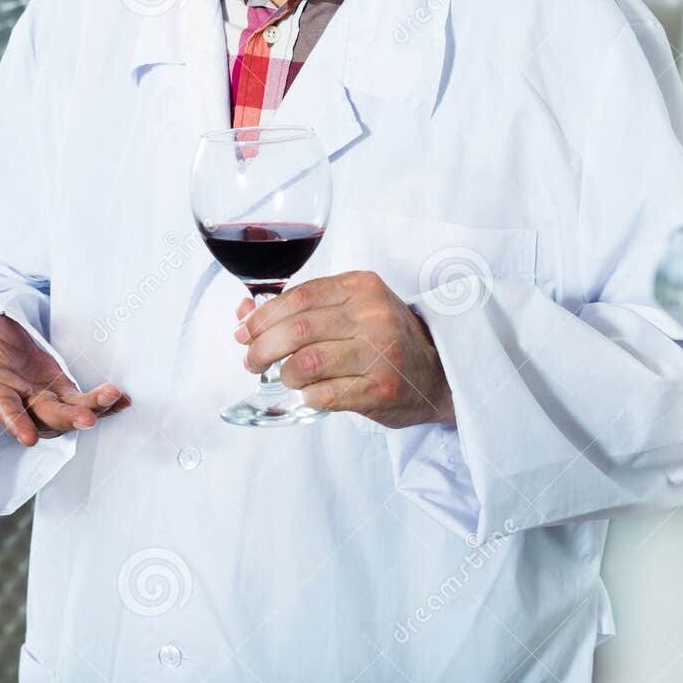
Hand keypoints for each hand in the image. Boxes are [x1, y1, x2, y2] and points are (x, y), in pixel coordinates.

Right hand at [0, 307, 129, 445]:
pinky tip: (124, 399)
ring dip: (92, 409)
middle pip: (45, 417)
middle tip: (87, 418)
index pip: (3, 409)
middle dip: (67, 418)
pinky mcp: (62, 391)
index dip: (15, 423)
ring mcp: (44, 398)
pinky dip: (105, 403)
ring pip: (69, 412)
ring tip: (113, 396)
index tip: (28, 437)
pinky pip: (85, 402)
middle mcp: (20, 400)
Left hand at [234, 271, 453, 427]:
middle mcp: (373, 315)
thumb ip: (300, 308)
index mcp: (362, 287)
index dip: (263, 317)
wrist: (439, 373)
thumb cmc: (386, 339)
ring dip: (285, 374)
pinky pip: (324, 395)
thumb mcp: (351, 308)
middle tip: (252, 360)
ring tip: (287, 376)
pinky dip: (308, 396)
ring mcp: (380, 353)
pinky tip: (311, 392)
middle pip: (296, 331)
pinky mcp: (381, 389)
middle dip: (262, 348)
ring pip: (306, 364)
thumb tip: (243, 312)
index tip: (245, 331)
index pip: (298, 297)